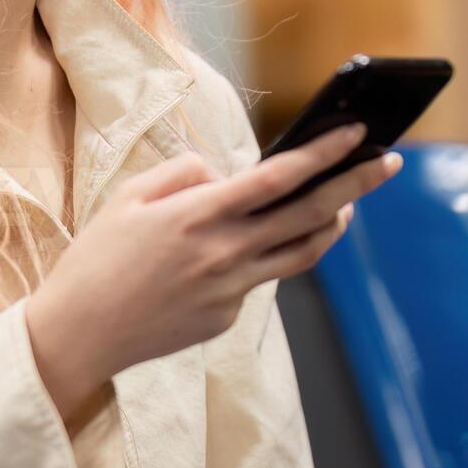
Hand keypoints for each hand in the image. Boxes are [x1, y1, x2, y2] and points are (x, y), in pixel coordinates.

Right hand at [24, 122, 399, 421]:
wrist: (78, 335)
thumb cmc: (97, 260)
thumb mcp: (129, 197)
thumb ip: (184, 174)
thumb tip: (223, 173)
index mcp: (199, 215)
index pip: (279, 178)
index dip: (324, 154)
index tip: (358, 133)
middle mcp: (224, 253)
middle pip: (310, 215)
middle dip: (356, 185)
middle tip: (388, 163)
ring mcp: (230, 290)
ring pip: (302, 253)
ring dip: (333, 225)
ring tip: (347, 205)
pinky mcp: (226, 318)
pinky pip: (257, 279)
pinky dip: (264, 256)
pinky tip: (252, 246)